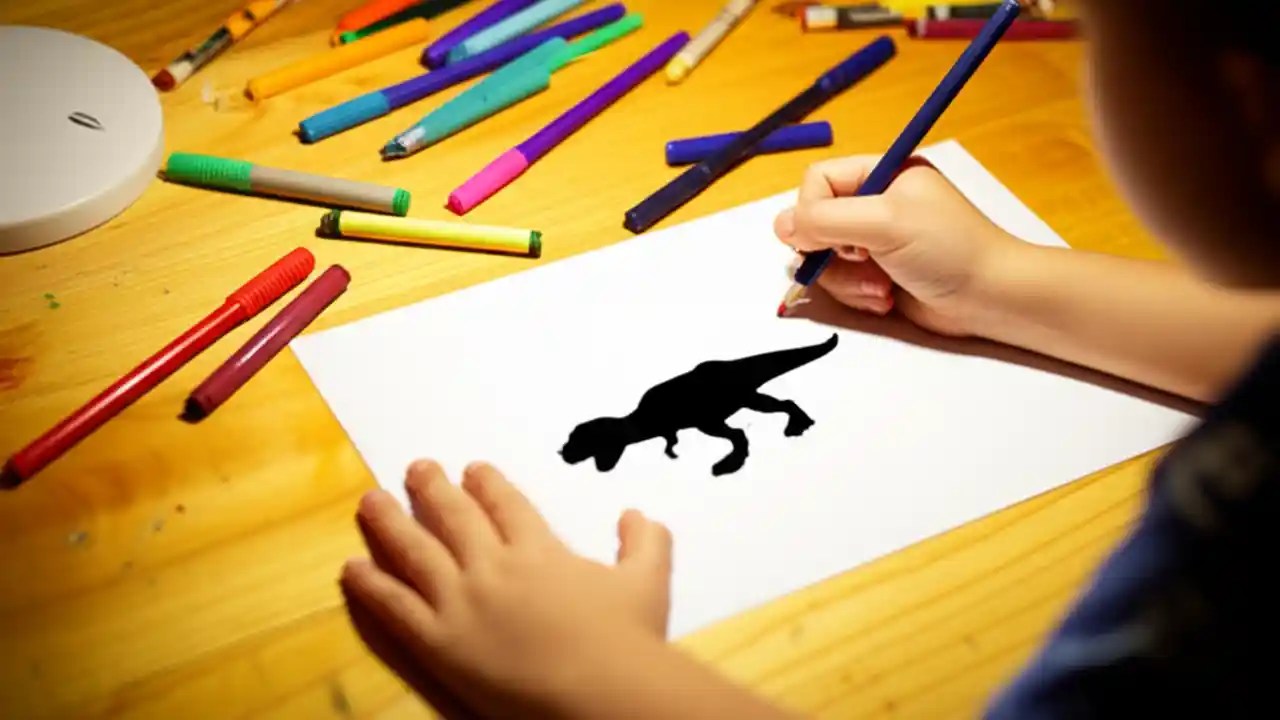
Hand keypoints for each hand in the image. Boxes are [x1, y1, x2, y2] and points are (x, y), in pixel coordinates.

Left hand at [341, 460, 673, 718]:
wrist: (602, 693)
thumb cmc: (628, 639)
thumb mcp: (647, 582)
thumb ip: (645, 542)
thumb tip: (638, 515)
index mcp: (539, 549)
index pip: (506, 504)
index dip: (487, 484)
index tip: (472, 469)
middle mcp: (493, 566)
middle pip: (453, 516)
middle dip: (432, 488)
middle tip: (416, 468)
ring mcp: (462, 602)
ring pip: (415, 551)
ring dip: (390, 522)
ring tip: (371, 501)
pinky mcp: (440, 643)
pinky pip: (396, 607)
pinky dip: (372, 585)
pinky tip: (352, 568)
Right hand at [775, 155, 1024, 335]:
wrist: (991, 297)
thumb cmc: (948, 249)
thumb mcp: (885, 223)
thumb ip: (826, 221)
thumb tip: (780, 226)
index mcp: (881, 174)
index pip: (817, 181)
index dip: (812, 210)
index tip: (829, 237)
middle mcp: (874, 204)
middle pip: (814, 223)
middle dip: (831, 252)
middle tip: (862, 260)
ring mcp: (873, 242)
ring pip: (822, 259)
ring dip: (846, 279)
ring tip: (879, 287)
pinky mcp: (876, 275)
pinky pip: (840, 283)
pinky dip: (857, 294)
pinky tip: (885, 298)